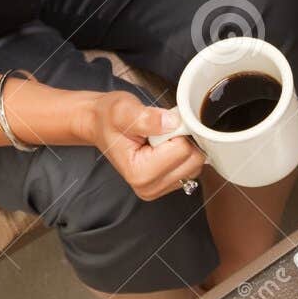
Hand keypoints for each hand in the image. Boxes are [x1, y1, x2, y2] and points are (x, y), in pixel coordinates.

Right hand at [81, 91, 205, 200]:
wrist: (101, 125)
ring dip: (184, 145)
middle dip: (183, 138)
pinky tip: (167, 145)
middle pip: (193, 159)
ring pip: (196, 164)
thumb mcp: (123, 110)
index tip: (161, 123)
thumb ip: (146, 118)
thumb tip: (172, 122)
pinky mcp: (168, 184)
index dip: (176, 129)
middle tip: (161, 130)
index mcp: (139, 173)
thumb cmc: (109, 118)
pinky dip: (185, 153)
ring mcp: (159, 188)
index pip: (182, 149)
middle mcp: (149, 187)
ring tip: (162, 137)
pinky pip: (192, 167)